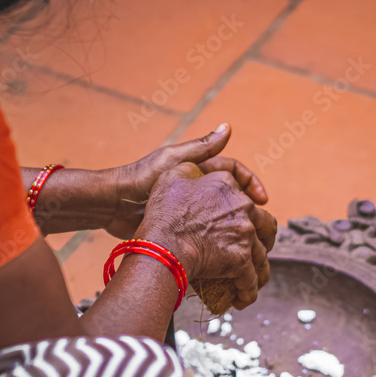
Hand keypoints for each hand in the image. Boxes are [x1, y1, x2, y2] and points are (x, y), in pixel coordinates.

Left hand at [105, 124, 268, 238]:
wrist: (113, 205)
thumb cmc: (140, 179)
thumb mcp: (172, 161)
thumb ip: (201, 147)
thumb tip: (228, 127)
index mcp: (199, 169)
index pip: (235, 172)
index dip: (251, 184)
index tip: (262, 200)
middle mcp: (198, 187)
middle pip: (232, 196)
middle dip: (249, 208)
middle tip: (261, 223)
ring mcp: (191, 208)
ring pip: (222, 216)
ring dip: (236, 226)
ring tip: (249, 239)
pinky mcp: (182, 226)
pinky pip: (207, 233)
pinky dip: (219, 240)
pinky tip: (227, 250)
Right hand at [136, 162, 275, 309]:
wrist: (162, 245)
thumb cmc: (163, 213)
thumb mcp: (172, 175)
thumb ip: (192, 168)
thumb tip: (203, 171)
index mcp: (226, 185)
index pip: (246, 194)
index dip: (247, 208)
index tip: (246, 218)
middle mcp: (242, 207)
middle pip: (266, 225)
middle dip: (266, 239)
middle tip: (256, 249)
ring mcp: (244, 234)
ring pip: (261, 255)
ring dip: (258, 270)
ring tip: (249, 280)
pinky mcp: (241, 260)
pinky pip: (251, 280)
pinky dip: (248, 292)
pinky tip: (241, 300)